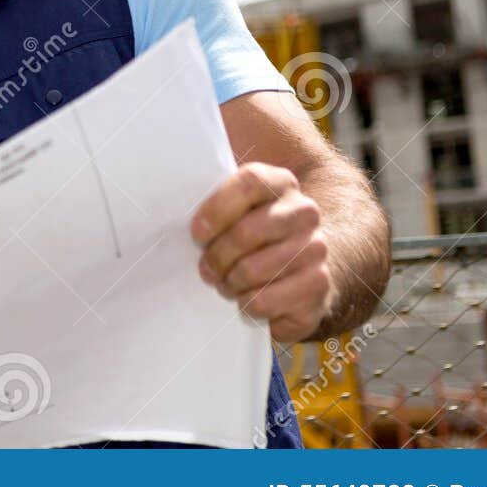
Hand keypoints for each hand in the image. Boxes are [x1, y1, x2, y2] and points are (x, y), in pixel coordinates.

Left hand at [191, 162, 332, 342]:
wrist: (301, 268)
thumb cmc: (252, 235)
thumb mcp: (236, 207)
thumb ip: (211, 192)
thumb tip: (167, 181)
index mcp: (280, 183)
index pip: (249, 184)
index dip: (217, 209)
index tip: (196, 233)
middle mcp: (304, 212)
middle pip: (247, 232)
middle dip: (216, 256)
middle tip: (206, 269)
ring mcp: (316, 249)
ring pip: (253, 269)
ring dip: (229, 283)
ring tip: (224, 284)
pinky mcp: (319, 285)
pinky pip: (266, 300)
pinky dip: (246, 305)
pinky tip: (245, 300)